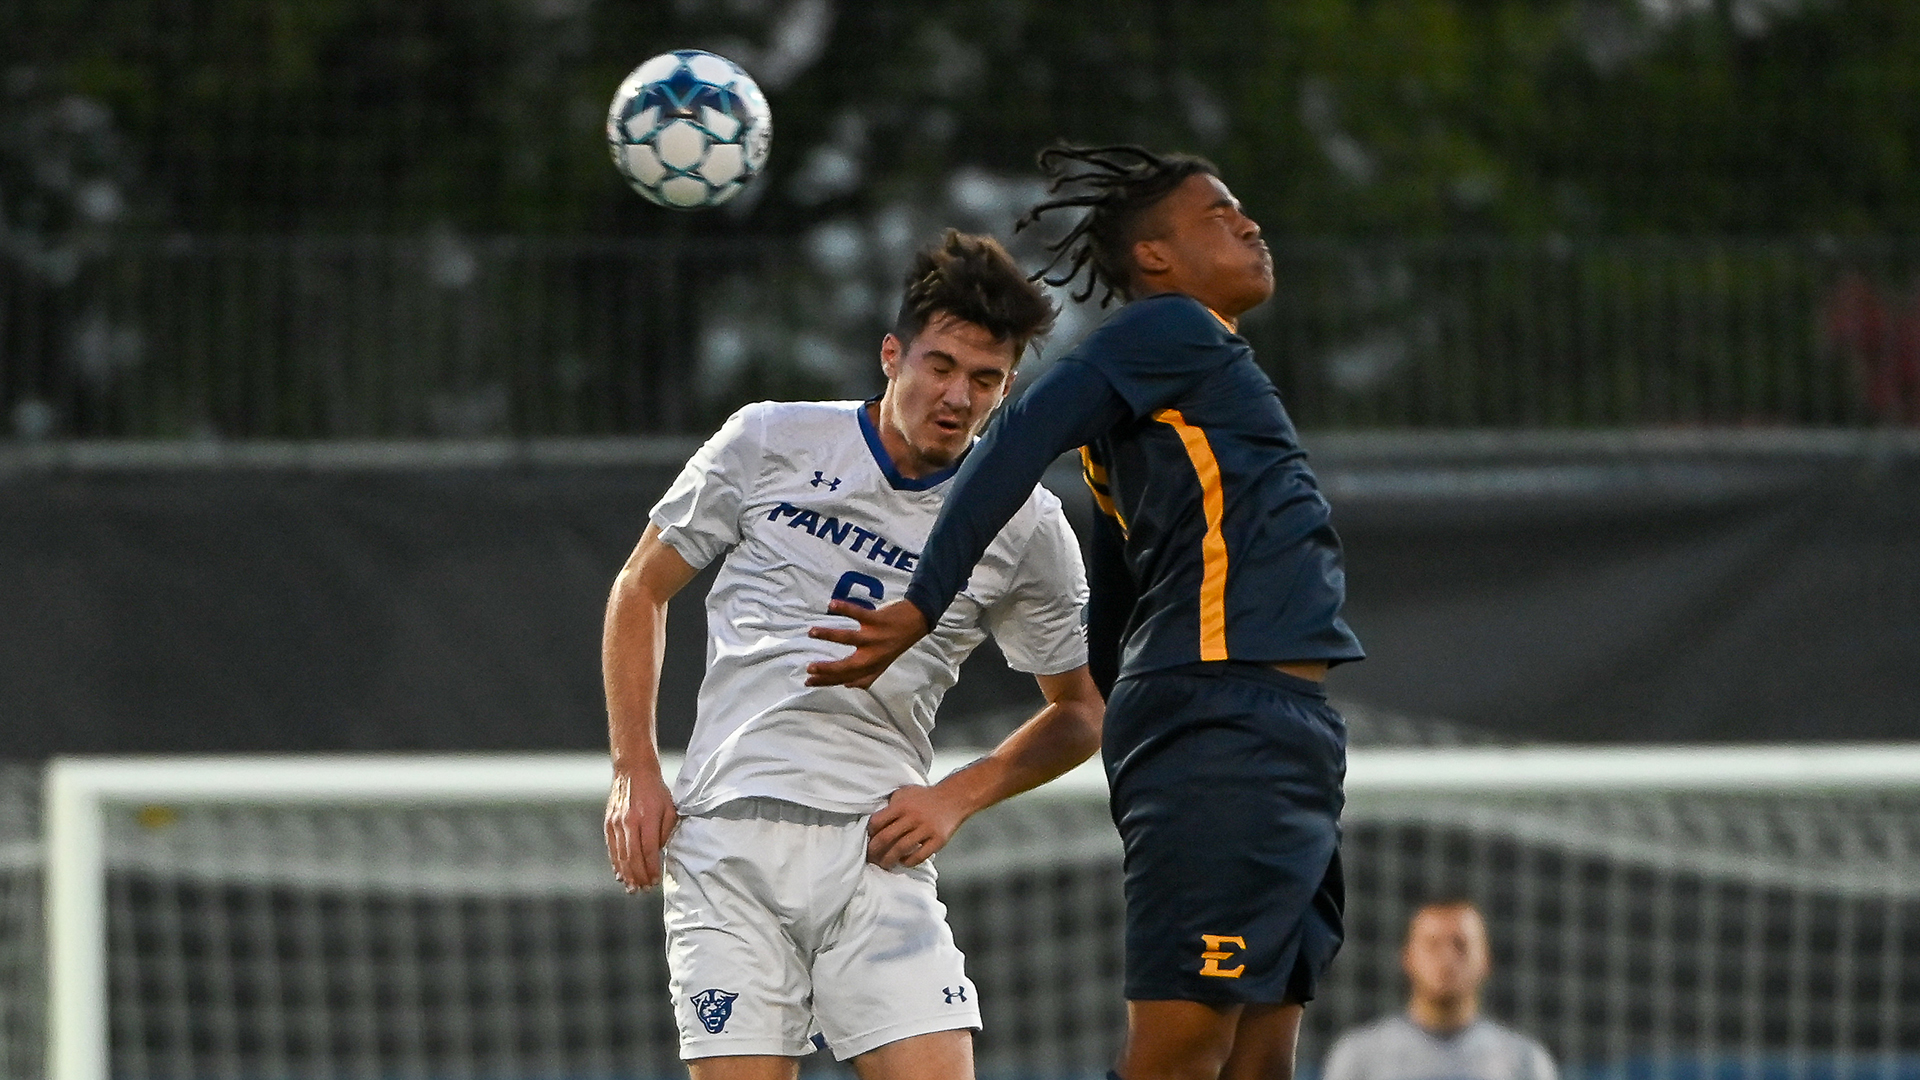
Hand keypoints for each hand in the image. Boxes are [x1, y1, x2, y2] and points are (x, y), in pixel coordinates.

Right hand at [604, 767, 678, 892]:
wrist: (633, 771)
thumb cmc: (656, 790)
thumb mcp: (669, 808)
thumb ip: (666, 831)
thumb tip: (659, 853)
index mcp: (647, 818)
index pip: (649, 850)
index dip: (651, 869)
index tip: (655, 881)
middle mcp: (629, 822)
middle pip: (633, 857)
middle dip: (639, 876)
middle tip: (644, 890)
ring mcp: (616, 823)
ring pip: (620, 855)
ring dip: (626, 874)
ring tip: (632, 888)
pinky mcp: (608, 823)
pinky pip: (612, 848)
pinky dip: (615, 863)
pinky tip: (620, 875)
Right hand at [805, 599, 929, 687]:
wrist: (918, 621)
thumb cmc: (896, 642)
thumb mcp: (883, 664)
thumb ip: (866, 676)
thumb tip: (847, 685)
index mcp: (872, 667)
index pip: (845, 678)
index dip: (826, 681)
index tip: (808, 681)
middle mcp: (873, 655)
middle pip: (847, 666)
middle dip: (827, 669)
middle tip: (809, 668)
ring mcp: (875, 637)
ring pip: (849, 638)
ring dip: (829, 635)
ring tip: (812, 632)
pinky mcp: (878, 620)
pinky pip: (858, 613)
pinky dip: (845, 608)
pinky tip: (831, 605)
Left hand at [866, 784, 968, 868]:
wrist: (955, 798)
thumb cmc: (926, 797)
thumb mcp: (905, 793)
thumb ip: (891, 804)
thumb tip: (875, 822)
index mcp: (901, 805)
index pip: (877, 822)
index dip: (869, 833)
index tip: (868, 840)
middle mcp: (912, 817)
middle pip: (886, 838)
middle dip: (874, 850)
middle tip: (870, 858)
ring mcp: (926, 829)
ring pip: (900, 849)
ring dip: (888, 859)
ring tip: (884, 864)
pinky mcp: (938, 840)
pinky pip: (919, 856)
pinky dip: (908, 861)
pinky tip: (904, 861)